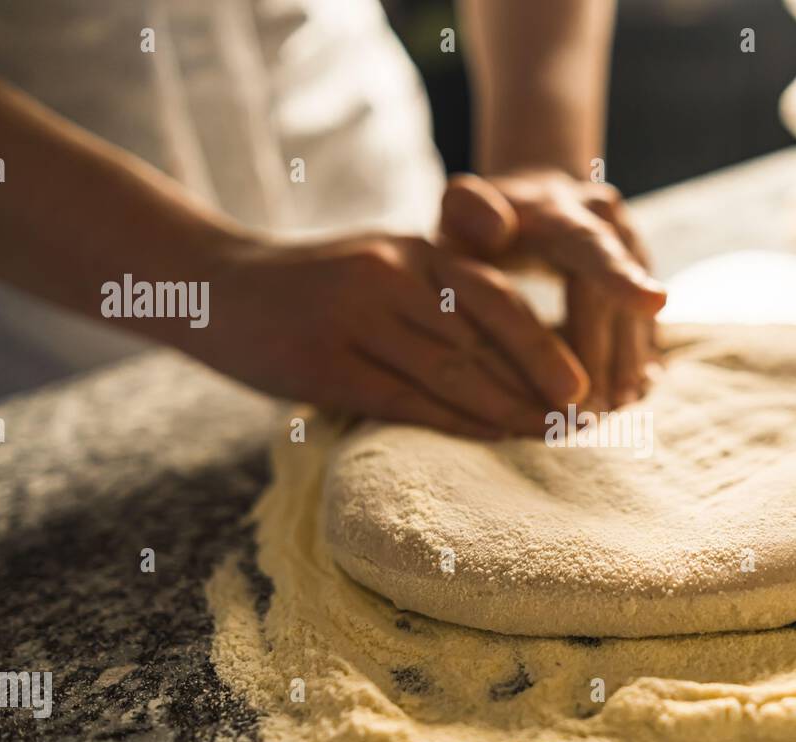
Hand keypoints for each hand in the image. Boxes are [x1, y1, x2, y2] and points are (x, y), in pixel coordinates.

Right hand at [184, 235, 587, 437]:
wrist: (212, 285)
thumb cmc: (313, 287)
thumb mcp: (379, 266)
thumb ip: (437, 297)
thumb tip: (511, 360)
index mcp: (411, 249)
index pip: (496, 299)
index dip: (544, 345)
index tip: (584, 384)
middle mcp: (389, 275)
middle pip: (484, 337)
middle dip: (539, 383)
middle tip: (582, 420)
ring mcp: (354, 316)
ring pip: (450, 372)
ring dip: (506, 411)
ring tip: (546, 438)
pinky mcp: (323, 362)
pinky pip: (404, 398)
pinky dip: (453, 422)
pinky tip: (490, 438)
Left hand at [439, 170, 666, 409]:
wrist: (534, 201)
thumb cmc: (484, 222)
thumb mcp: (463, 212)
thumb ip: (466, 211)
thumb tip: (497, 227)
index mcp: (560, 210)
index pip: (590, 244)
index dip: (620, 275)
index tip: (655, 302)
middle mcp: (607, 224)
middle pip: (615, 298)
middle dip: (607, 356)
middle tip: (592, 412)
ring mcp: (633, 250)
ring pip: (637, 314)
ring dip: (627, 366)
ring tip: (614, 412)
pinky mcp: (644, 277)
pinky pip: (646, 322)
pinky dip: (636, 360)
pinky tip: (630, 396)